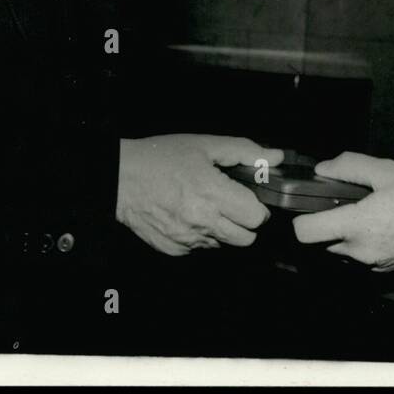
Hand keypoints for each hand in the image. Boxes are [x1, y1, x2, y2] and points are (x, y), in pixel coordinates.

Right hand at [116, 134, 283, 255]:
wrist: (120, 179)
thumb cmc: (160, 158)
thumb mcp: (204, 145)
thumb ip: (244, 151)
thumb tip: (274, 157)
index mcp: (213, 193)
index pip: (256, 217)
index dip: (258, 207)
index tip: (249, 197)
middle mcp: (202, 221)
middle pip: (246, 238)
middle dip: (245, 222)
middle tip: (232, 204)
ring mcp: (188, 239)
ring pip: (224, 244)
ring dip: (223, 229)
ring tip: (206, 206)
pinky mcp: (175, 249)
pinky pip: (201, 248)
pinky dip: (201, 235)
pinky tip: (188, 215)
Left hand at [292, 152, 393, 270]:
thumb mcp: (387, 171)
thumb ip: (350, 167)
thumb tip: (324, 169)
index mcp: (355, 226)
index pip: (305, 233)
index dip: (301, 218)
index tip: (309, 207)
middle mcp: (360, 251)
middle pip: (322, 243)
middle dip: (327, 224)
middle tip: (345, 203)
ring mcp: (374, 264)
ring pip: (344, 251)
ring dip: (347, 235)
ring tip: (370, 212)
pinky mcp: (388, 270)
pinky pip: (365, 258)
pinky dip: (366, 244)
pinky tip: (385, 226)